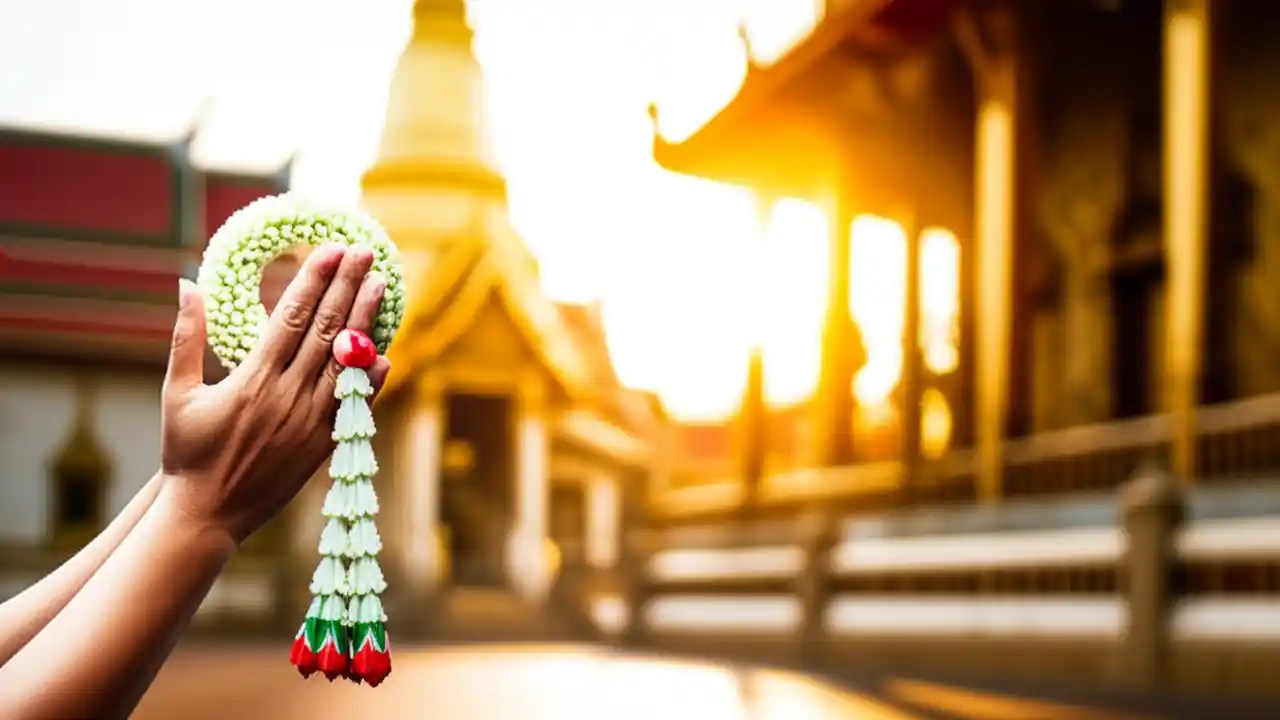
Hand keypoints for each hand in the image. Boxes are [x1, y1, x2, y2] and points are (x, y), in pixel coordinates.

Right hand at [159, 244, 392, 544]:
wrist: (206, 515)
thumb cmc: (186, 452)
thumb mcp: (177, 392)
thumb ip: (186, 336)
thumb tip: (186, 283)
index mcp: (252, 380)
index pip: (292, 317)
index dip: (313, 280)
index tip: (329, 249)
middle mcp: (287, 398)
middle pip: (326, 332)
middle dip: (347, 288)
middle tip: (364, 253)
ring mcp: (310, 423)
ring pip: (345, 363)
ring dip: (365, 323)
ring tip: (379, 287)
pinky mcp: (323, 447)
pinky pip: (353, 406)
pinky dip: (369, 379)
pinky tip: (382, 353)